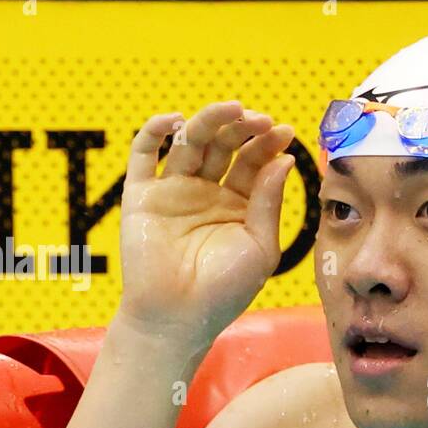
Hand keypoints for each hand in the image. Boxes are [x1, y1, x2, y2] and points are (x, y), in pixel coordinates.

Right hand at [117, 101, 295, 349]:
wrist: (177, 318)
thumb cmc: (225, 291)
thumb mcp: (260, 247)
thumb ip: (268, 202)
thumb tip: (284, 160)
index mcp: (239, 205)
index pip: (254, 163)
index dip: (268, 145)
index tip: (285, 132)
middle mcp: (207, 193)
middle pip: (224, 146)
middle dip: (242, 128)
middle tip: (259, 119)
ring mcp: (174, 191)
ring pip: (190, 143)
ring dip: (209, 121)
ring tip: (231, 109)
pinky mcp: (142, 195)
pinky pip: (144, 155)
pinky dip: (155, 132)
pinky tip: (175, 121)